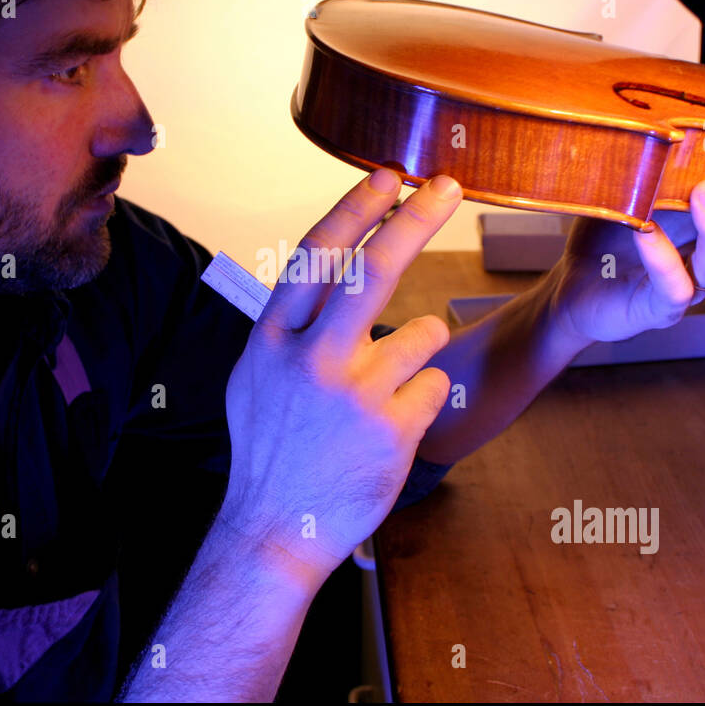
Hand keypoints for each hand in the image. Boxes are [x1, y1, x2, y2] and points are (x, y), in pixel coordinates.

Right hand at [220, 169, 462, 587]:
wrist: (277, 529)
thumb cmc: (270, 446)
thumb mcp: (257, 376)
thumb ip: (290, 324)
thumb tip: (330, 264)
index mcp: (272, 340)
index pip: (317, 257)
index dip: (356, 210)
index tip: (387, 176)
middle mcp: (310, 360)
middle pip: (373, 270)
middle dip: (416, 219)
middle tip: (448, 186)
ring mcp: (353, 395)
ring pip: (423, 331)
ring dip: (420, 346)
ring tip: (385, 387)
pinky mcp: (392, 429)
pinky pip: (436, 383)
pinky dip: (423, 396)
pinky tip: (390, 426)